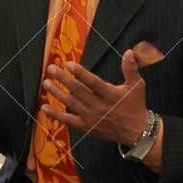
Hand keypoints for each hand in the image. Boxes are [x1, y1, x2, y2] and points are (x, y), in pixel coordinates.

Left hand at [43, 40, 163, 147]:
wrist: (136, 131)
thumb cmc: (135, 106)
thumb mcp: (137, 86)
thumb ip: (131, 68)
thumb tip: (129, 51)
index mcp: (110, 94)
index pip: (92, 82)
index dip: (80, 73)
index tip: (68, 64)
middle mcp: (98, 106)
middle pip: (77, 90)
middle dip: (63, 79)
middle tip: (51, 68)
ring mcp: (91, 117)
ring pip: (71, 103)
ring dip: (57, 93)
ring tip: (46, 83)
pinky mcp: (86, 127)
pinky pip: (68, 120)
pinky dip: (56, 115)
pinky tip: (45, 107)